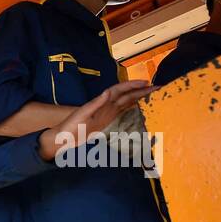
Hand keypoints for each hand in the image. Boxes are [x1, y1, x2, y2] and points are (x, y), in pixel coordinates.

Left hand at [40, 80, 154, 159]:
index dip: (132, 85)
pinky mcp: (107, 122)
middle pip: (127, 95)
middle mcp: (106, 106)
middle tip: (158, 88)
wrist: (62, 139)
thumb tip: (107, 92)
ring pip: (127, 103)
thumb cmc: (70, 126)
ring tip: (154, 96)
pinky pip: (123, 114)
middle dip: (142, 91)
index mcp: (101, 102)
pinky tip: (142, 111)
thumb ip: (95, 104)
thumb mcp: (82, 114)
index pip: (120, 90)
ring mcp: (107, 114)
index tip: (146, 82)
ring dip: (140, 99)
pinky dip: (133, 110)